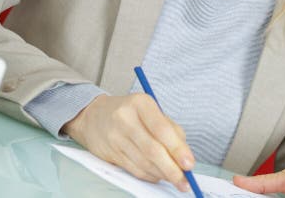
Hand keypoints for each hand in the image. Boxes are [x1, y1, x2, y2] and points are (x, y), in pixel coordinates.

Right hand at [62, 93, 195, 192]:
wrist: (94, 116)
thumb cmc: (130, 113)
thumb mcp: (151, 111)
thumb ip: (171, 129)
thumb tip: (185, 155)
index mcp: (141, 103)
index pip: (161, 129)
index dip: (177, 149)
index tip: (189, 164)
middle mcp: (126, 119)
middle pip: (152, 150)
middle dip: (172, 169)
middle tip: (185, 180)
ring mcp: (116, 137)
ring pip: (144, 163)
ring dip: (162, 174)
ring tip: (175, 179)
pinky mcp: (111, 152)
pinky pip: (135, 169)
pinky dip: (150, 176)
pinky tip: (159, 175)